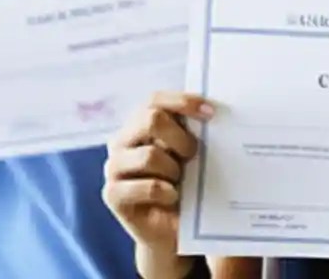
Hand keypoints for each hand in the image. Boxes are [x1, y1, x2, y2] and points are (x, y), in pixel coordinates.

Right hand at [103, 92, 212, 254]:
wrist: (173, 228)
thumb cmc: (186, 183)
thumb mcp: (192, 154)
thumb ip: (194, 132)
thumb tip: (216, 114)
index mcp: (140, 124)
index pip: (155, 100)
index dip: (183, 101)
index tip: (212, 113)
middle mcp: (122, 141)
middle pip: (150, 119)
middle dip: (181, 137)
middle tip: (194, 155)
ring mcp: (114, 167)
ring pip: (150, 156)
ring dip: (174, 169)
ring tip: (180, 181)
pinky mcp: (112, 194)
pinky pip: (147, 186)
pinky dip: (167, 192)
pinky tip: (173, 197)